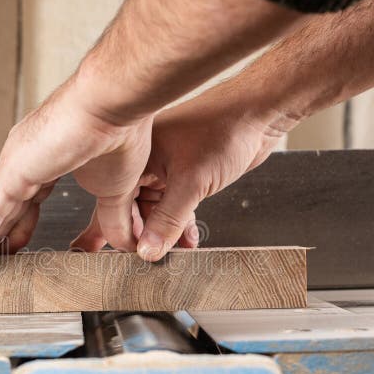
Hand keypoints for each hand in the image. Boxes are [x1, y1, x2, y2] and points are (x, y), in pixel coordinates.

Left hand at [0, 78, 152, 257]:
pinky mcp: (14, 172)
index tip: (21, 239)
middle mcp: (30, 155)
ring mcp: (19, 162)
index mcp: (54, 154)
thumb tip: (126, 242)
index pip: (33, 193)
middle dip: (5, 229)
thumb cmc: (119, 133)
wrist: (112, 106)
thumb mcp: (118, 189)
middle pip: (12, 202)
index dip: (26, 220)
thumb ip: (116, 218)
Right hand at [71, 87, 299, 260]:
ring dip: (164, 233)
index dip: (118, 231)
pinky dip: (181, 223)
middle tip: (141, 259)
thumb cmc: (222, 130)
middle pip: (133, 208)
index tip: (123, 254)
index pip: (116, 202)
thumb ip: (168, 221)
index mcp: (138, 156)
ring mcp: (167, 167)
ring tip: (172, 254)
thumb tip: (148, 250)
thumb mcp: (192, 184)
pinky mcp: (187, 173)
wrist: (258, 113)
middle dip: (141, 235)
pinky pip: (175, 205)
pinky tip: (189, 239)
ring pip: (156, 209)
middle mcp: (148, 161)